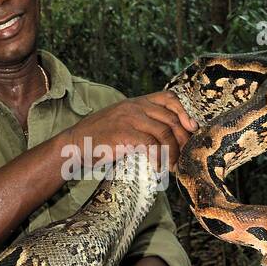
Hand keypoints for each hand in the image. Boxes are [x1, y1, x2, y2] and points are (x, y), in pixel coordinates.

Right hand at [66, 92, 197, 173]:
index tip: (192, 127)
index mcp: (136, 102)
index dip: (184, 111)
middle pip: (171, 117)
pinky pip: (150, 144)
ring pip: (164, 131)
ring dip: (173, 151)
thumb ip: (142, 123)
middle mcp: (134, 106)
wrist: (74, 144)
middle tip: (186, 156)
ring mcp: (129, 118)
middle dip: (183, 138)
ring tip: (173, 166)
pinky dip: (159, 157)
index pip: (168, 97)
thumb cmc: (99, 139)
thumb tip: (168, 139)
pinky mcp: (123, 133)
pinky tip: (158, 168)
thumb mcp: (122, 123)